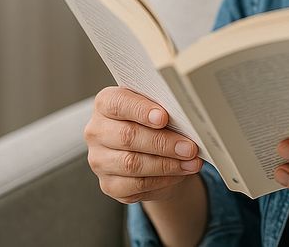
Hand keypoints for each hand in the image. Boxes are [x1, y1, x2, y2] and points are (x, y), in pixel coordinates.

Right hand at [83, 86, 202, 203]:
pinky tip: (179, 174)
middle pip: (127, 136)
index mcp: (105, 104)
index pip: (117, 103)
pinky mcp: (108, 184)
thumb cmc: (157, 122)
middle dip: (163, 142)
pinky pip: (135, 185)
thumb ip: (165, 108)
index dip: (140, 110)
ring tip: (191, 162)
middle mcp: (97, 132)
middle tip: (189, 147)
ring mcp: (99, 160)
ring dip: (167, 164)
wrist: (154, 151)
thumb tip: (186, 118)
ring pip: (132, 164)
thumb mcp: (160, 108)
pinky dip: (162, 180)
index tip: (163, 118)